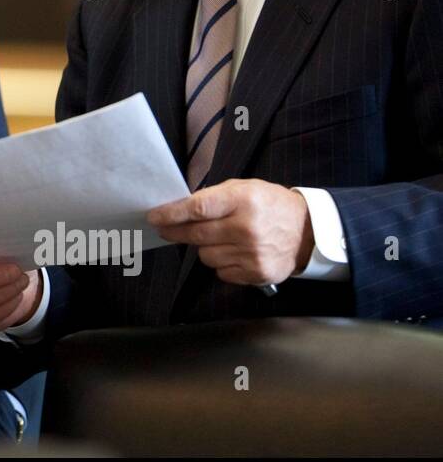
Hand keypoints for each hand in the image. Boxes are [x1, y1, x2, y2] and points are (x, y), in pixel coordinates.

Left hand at [147, 178, 314, 285]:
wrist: (307, 231)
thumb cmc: (270, 205)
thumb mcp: (244, 188)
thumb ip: (213, 197)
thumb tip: (179, 208)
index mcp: (243, 201)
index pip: (197, 209)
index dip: (171, 214)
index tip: (154, 217)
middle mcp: (246, 228)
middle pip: (196, 235)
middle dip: (175, 232)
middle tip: (165, 229)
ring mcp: (252, 254)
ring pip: (205, 256)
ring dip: (204, 248)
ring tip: (220, 238)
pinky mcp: (256, 273)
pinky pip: (220, 272)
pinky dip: (221, 263)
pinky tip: (233, 252)